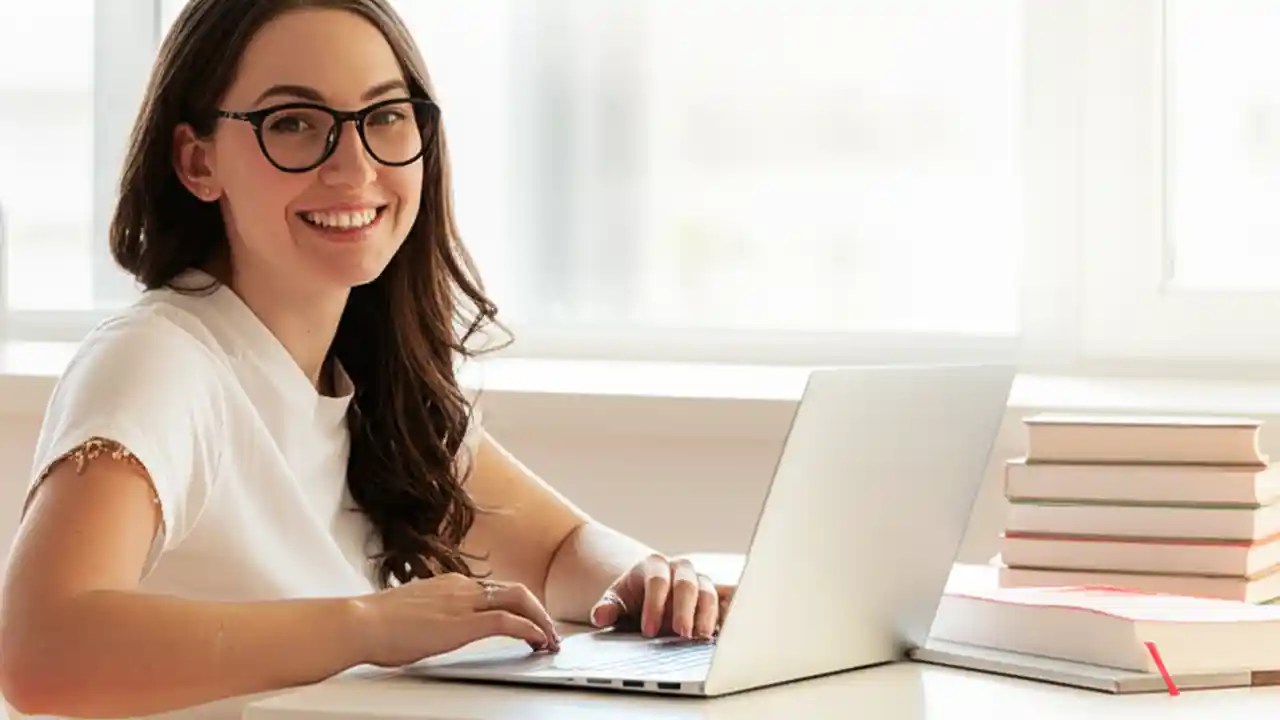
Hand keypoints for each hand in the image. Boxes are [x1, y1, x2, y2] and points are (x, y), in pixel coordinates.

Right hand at [353, 573, 561, 667]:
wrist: (361, 622)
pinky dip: (529, 630)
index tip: (526, 620)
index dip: (517, 605)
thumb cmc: (376, 623)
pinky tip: (537, 641)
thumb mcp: (412, 612)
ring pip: (519, 600)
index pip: (494, 590)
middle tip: (548, 630)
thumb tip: (432, 628)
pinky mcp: (464, 623)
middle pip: (514, 590)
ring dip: (540, 620)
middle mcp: (462, 587)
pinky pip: (508, 622)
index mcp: (450, 584)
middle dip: (537, 610)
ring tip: (549, 639)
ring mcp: (464, 602)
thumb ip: (431, 615)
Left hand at [589, 554, 733, 640]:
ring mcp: (700, 580)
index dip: (653, 605)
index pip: (657, 582)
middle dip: (684, 610)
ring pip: (709, 592)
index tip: (648, 630)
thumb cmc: (635, 600)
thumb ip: (608, 608)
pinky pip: (727, 599)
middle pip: (687, 584)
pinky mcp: (716, 594)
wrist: (651, 595)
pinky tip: (731, 627)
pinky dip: (731, 610)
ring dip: (707, 615)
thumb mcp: (618, 602)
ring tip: (702, 637)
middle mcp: (680, 569)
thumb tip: (600, 615)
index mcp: (654, 566)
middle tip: (681, 633)